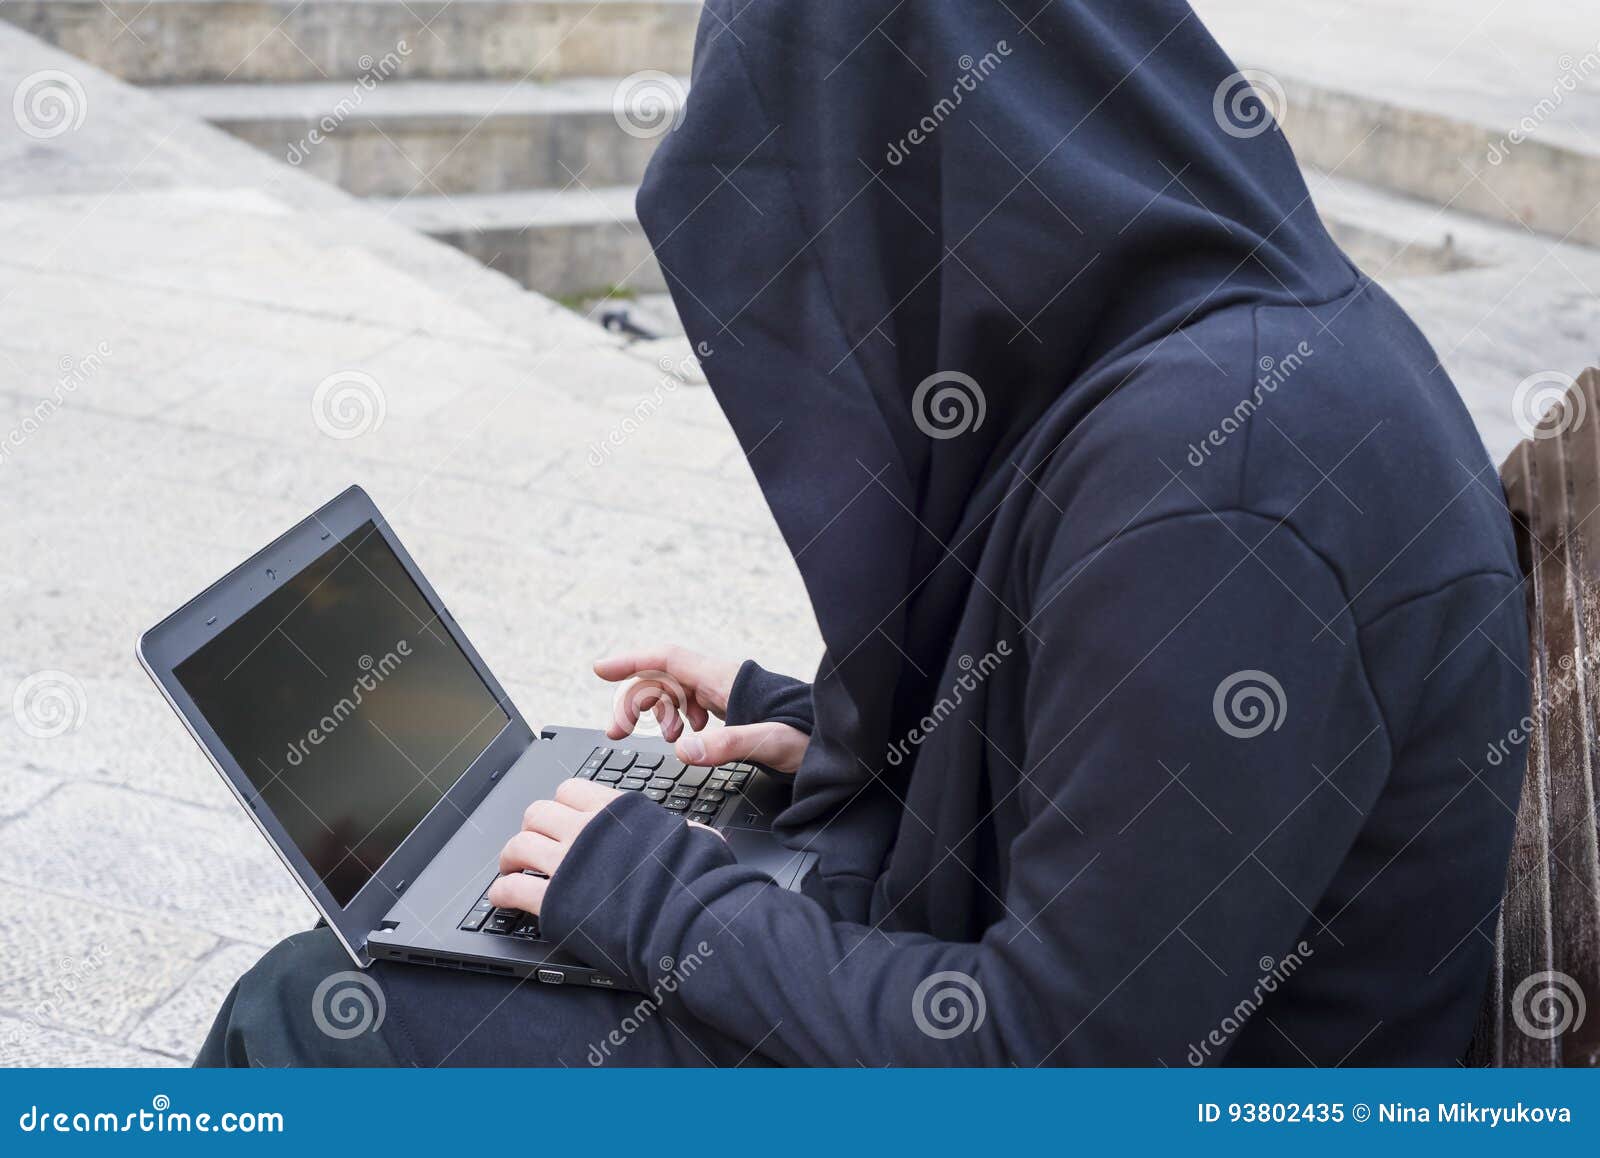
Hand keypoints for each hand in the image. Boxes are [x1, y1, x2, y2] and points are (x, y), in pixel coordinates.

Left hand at [487, 778, 721, 914]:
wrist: (684, 918)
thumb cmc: (695, 880)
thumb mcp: (695, 839)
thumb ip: (682, 831)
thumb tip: (695, 833)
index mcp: (616, 811)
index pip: (571, 790)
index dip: (561, 804)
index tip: (560, 817)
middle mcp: (586, 830)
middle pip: (538, 813)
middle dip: (532, 827)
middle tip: (533, 842)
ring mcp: (567, 864)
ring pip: (518, 845)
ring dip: (510, 857)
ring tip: (511, 868)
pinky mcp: (553, 900)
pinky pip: (513, 888)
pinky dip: (502, 891)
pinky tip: (502, 896)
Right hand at [595, 645, 809, 773]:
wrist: (838, 739)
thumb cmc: (808, 738)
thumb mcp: (769, 744)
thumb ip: (727, 744)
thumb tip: (683, 751)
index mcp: (724, 680)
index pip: (667, 659)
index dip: (631, 661)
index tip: (599, 669)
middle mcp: (721, 679)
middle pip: (663, 676)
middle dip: (635, 701)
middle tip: (617, 733)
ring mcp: (726, 690)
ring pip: (674, 689)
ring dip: (656, 712)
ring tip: (661, 740)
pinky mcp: (731, 704)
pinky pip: (691, 702)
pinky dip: (677, 718)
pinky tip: (686, 738)